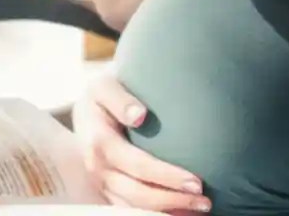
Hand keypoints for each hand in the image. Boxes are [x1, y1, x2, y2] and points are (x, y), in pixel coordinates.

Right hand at [73, 68, 210, 213]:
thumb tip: (139, 116)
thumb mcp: (103, 86)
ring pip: (134, 209)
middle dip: (173, 200)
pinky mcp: (107, 191)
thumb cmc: (101, 96)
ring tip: (198, 211)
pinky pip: (130, 211)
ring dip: (167, 212)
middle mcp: (98, 169)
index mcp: (99, 143)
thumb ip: (119, 98)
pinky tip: (179, 213)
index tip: (196, 181)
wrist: (84, 110)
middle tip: (205, 201)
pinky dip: (155, 214)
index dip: (167, 176)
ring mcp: (102, 183)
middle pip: (138, 194)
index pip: (137, 165)